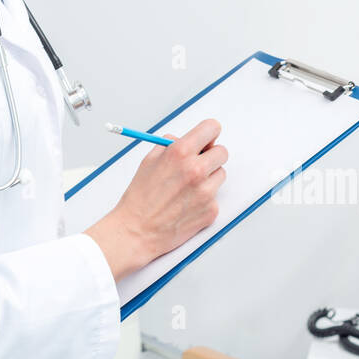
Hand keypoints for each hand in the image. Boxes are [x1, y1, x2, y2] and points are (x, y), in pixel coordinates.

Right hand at [84, 119, 226, 281]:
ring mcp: (206, 192)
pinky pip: (215, 197)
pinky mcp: (211, 211)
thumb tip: (188, 139)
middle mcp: (196, 170)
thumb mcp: (149, 160)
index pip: (211, 128)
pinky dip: (205, 199)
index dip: (209, 133)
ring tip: (187, 188)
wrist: (137, 230)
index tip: (206, 138)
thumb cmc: (140, 197)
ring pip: (220, 175)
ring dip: (209, 178)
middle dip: (210, 156)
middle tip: (198, 163)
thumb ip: (171, 145)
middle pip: (222, 152)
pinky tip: (186, 204)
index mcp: (180, 153)